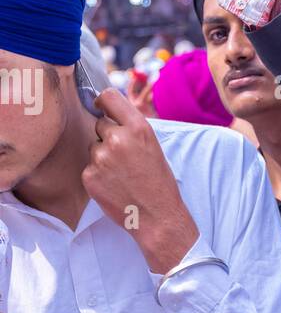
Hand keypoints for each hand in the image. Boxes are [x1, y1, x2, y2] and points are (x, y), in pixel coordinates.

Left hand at [82, 88, 198, 273]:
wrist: (157, 216)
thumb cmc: (159, 182)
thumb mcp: (152, 146)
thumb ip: (131, 128)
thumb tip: (108, 112)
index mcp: (138, 128)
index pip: (109, 96)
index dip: (102, 101)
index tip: (100, 106)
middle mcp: (118, 139)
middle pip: (100, 124)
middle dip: (108, 137)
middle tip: (124, 157)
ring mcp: (101, 157)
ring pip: (93, 147)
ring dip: (102, 157)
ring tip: (121, 174)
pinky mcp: (89, 175)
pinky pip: (88, 166)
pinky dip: (98, 174)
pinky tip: (114, 185)